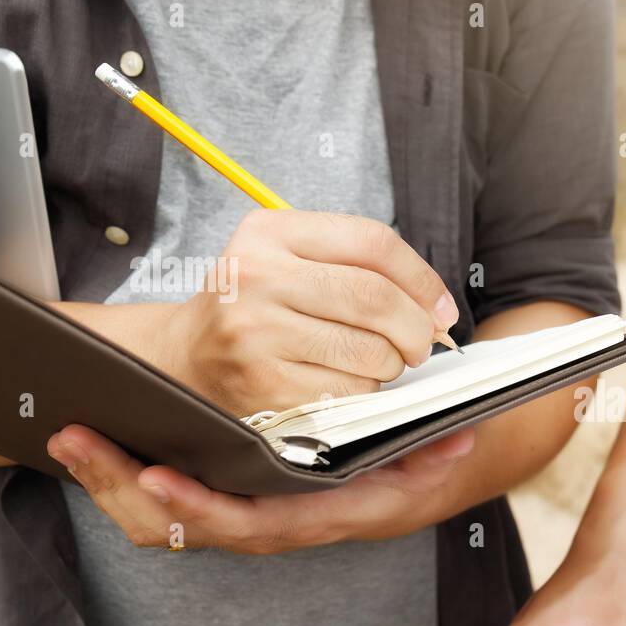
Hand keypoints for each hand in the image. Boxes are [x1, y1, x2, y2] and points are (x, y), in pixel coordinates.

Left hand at [46, 423, 474, 553]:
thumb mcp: (435, 459)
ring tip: (74, 437)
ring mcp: (252, 511)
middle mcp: (278, 523)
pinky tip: (103, 435)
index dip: (203, 508)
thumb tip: (455, 438)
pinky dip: (129, 477)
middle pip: (188, 528)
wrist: (416, 480)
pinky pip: (172, 501)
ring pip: (168, 520)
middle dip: (126, 492)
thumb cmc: (418, 467)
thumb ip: (439, 451)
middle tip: (79, 441)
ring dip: (112, 484)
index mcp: (320, 516)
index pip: (254, 523)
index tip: (155, 479)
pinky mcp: (236, 494)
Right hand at [160, 209, 458, 415]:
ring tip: (376, 363)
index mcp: (270, 232)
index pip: (373, 242)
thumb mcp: (290, 261)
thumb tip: (438, 309)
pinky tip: (345, 384)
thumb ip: (359, 267)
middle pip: (376, 298)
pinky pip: (349, 391)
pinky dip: (363, 393)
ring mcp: (256, 333)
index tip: (441, 307)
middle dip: (416, 329)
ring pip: (370, 351)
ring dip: (391, 365)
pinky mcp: (263, 385)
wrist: (184, 360)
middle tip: (422, 345)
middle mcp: (256, 276)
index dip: (422, 278)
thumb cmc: (258, 309)